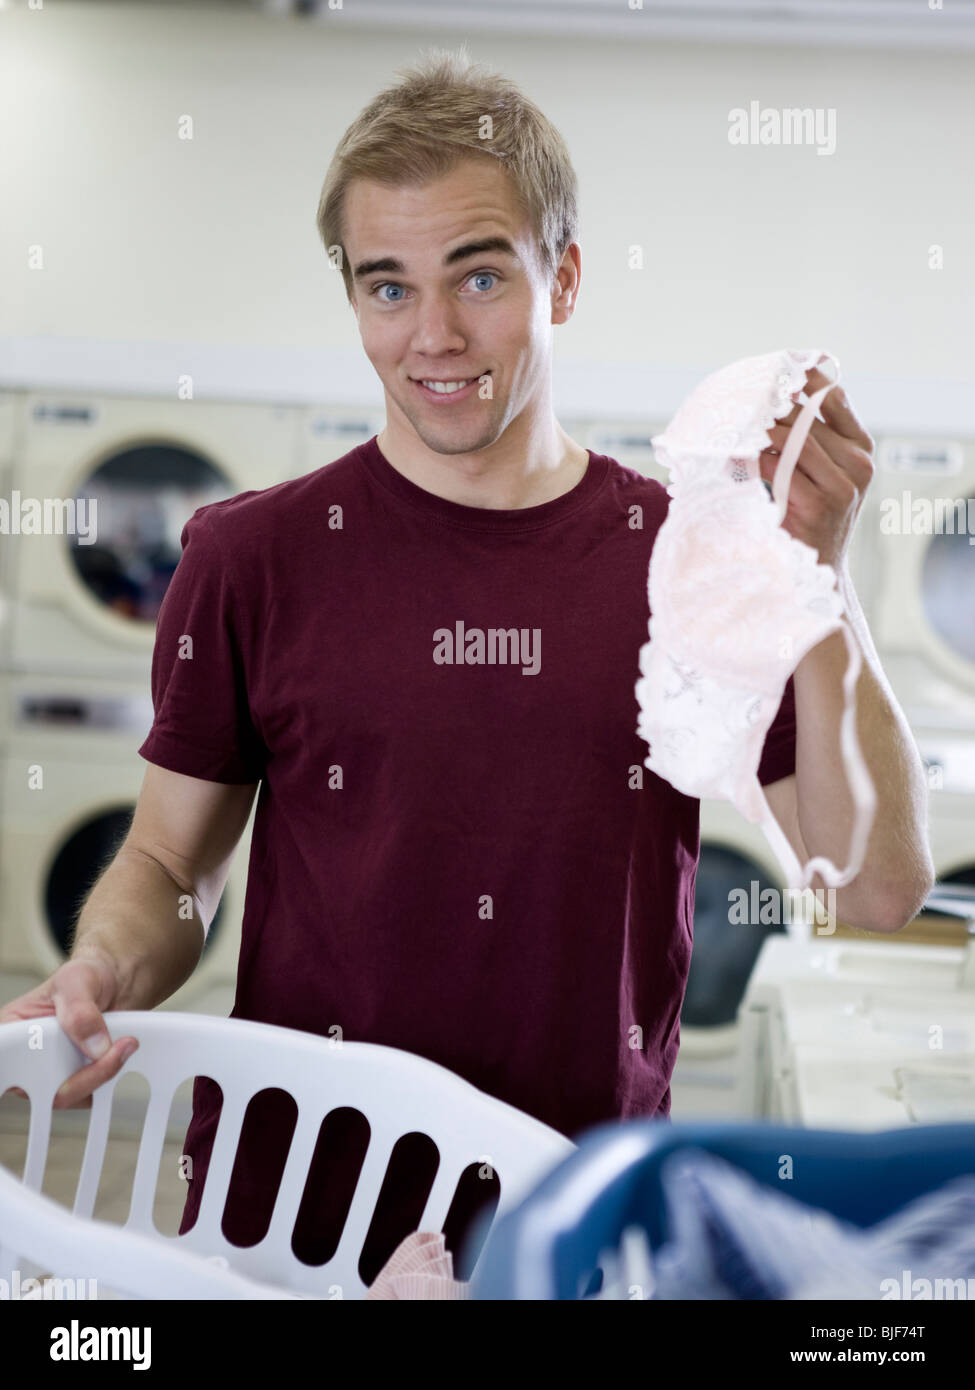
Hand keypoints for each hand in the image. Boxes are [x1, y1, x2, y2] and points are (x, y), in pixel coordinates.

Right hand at [0, 954, 138, 1108]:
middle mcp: (27, 1058)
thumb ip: (80, 1010)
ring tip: (122, 1043)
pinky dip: (110, 1077)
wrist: (113, 984)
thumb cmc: (85, 978)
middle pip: (40, 1088)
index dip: (19, 1073)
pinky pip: (89, 1096)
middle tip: (115, 1047)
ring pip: (68, 1097)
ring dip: (102, 1073)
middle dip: (83, 1074)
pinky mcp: (75, 1082)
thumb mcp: (78, 981)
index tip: (49, 1067)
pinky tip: (119, 1053)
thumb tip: (94, 1046)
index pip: (4, 1061)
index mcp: (12, 1031)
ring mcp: (51, 1074)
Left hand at [757, 365, 874, 569]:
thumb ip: (810, 435)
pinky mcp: (817, 506)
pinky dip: (754, 460)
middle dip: (771, 409)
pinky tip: (738, 460)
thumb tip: (773, 394)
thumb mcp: (821, 470)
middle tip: (741, 404)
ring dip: (762, 432)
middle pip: (808, 416)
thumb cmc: (811, 513)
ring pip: (795, 439)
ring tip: (738, 431)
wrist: (819, 567)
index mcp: (862, 447)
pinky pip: (778, 468)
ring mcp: (842, 486)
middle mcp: (859, 463)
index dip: (803, 379)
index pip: (834, 396)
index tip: (772, 373)